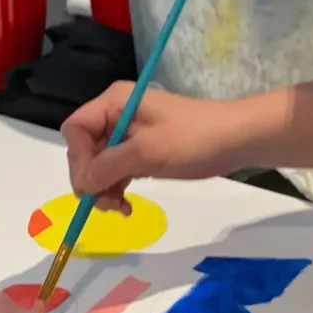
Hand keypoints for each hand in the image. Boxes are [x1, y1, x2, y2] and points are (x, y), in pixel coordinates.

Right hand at [62, 81, 249, 210]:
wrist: (237, 139)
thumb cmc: (193, 140)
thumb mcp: (147, 153)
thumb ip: (108, 167)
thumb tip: (82, 184)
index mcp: (114, 102)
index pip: (75, 130)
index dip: (79, 159)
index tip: (93, 186)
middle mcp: (117, 113)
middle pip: (84, 149)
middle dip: (91, 179)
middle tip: (108, 206)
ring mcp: (130, 131)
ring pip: (99, 163)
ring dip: (104, 188)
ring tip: (121, 209)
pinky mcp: (143, 148)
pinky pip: (117, 168)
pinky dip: (117, 186)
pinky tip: (127, 205)